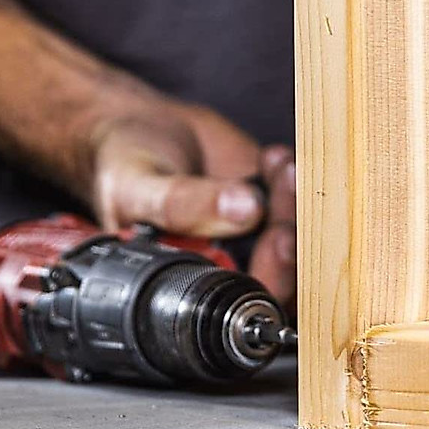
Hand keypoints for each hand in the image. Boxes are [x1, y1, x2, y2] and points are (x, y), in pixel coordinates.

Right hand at [86, 107, 296, 306]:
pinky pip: (304, 196)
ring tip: (278, 167)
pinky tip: (272, 158)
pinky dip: (296, 177)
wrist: (137, 128)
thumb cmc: (124, 169)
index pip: (249, 300)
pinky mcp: (275, 196)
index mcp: (197, 281)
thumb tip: (244, 207)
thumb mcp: (138, 187)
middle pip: (289, 271)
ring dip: (299, 201)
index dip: (274, 276)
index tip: (279, 238)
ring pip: (302, 233)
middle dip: (295, 234)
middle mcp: (234, 262)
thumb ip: (181, 203)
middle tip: (287, 196)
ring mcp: (258, 231)